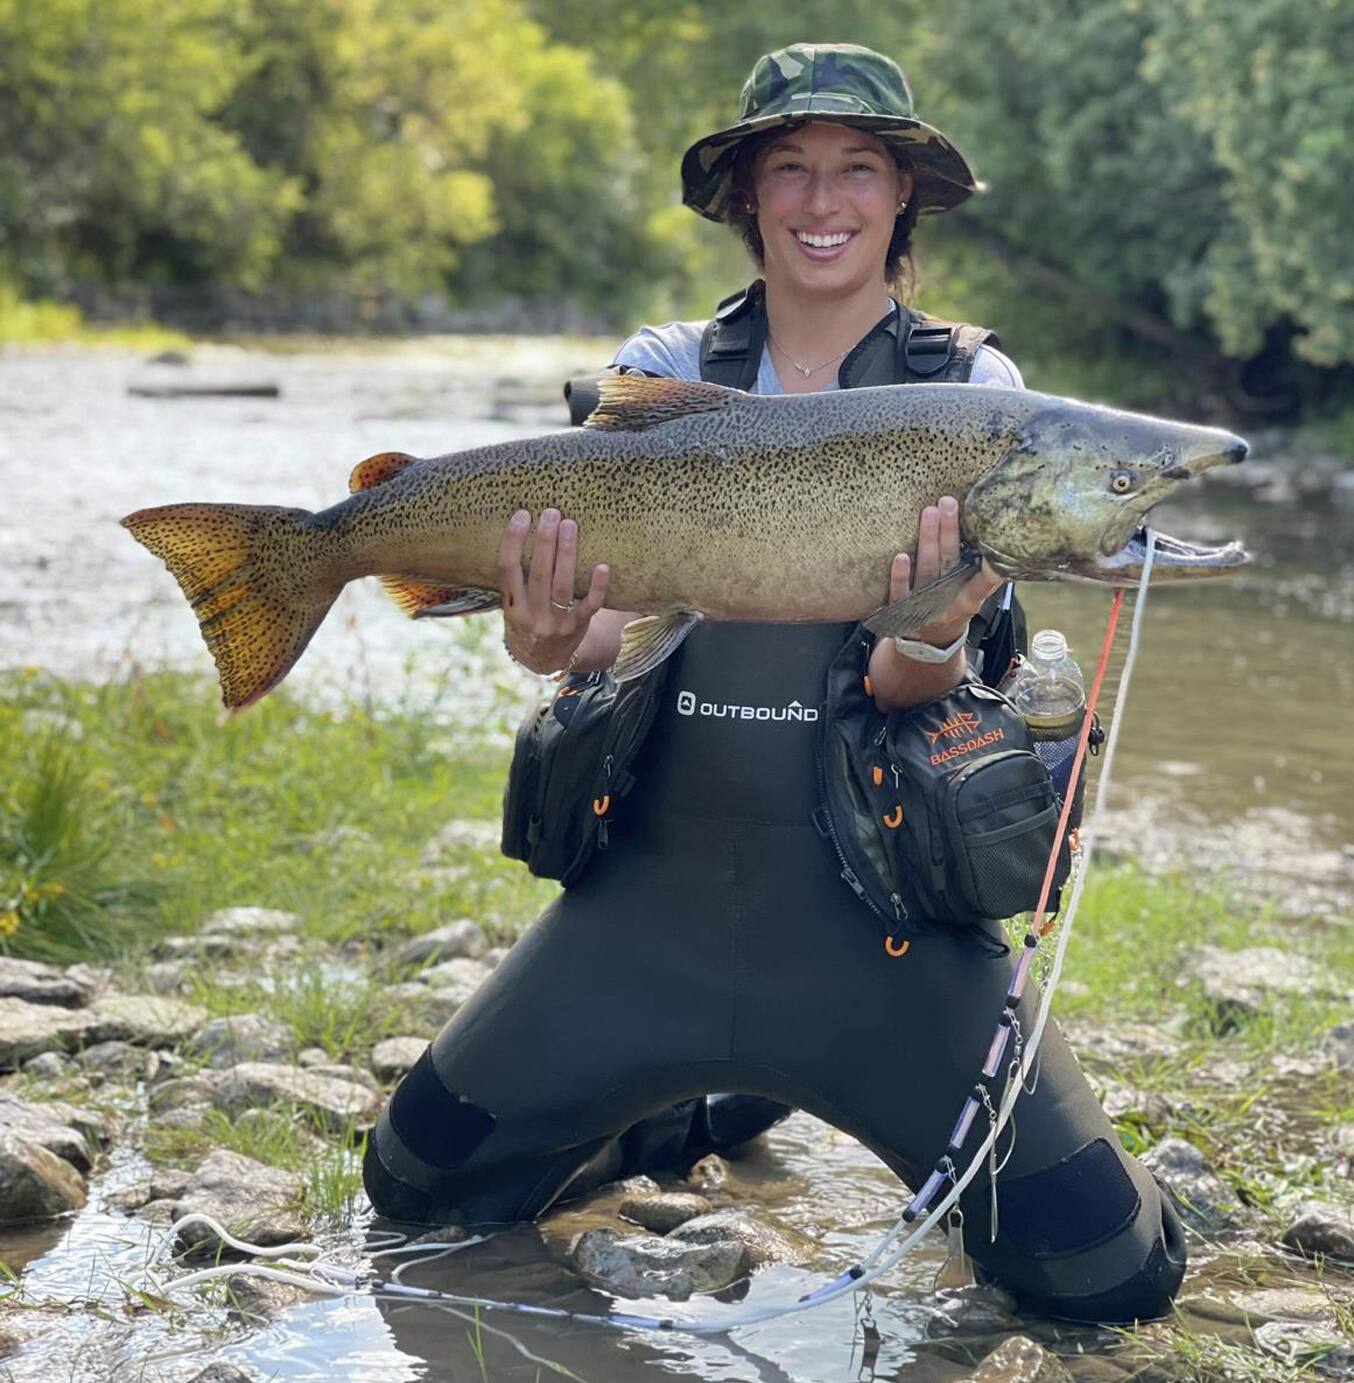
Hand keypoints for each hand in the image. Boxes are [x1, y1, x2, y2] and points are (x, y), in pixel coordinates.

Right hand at [499, 508, 609, 673]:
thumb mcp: (511, 607)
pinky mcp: (579, 626)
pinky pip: (590, 605)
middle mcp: (532, 617)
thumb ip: (514, 580)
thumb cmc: (526, 623)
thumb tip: (522, 531)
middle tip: (551, 513)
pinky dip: (597, 587)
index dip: (513, 541)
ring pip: (563, 585)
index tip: (522, 515)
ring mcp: (557, 623)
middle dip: (544, 542)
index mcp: (511, 608)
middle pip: (539, 574)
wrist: (543, 661)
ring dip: (567, 554)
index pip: (508, 570)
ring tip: (570, 525)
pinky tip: (603, 566)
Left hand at [887, 496, 1004, 646]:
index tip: (994, 549)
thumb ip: (981, 572)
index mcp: (969, 598)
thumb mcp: (971, 593)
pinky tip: (900, 556)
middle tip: (949, 502)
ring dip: (928, 540)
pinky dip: (900, 575)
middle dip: (950, 532)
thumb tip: (994, 533)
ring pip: (927, 569)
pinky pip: (900, 590)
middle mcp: (948, 600)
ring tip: (929, 512)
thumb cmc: (953, 604)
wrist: (929, 639)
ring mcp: (924, 604)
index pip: (983, 582)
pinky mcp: (901, 607)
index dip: (990, 570)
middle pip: (950, 562)